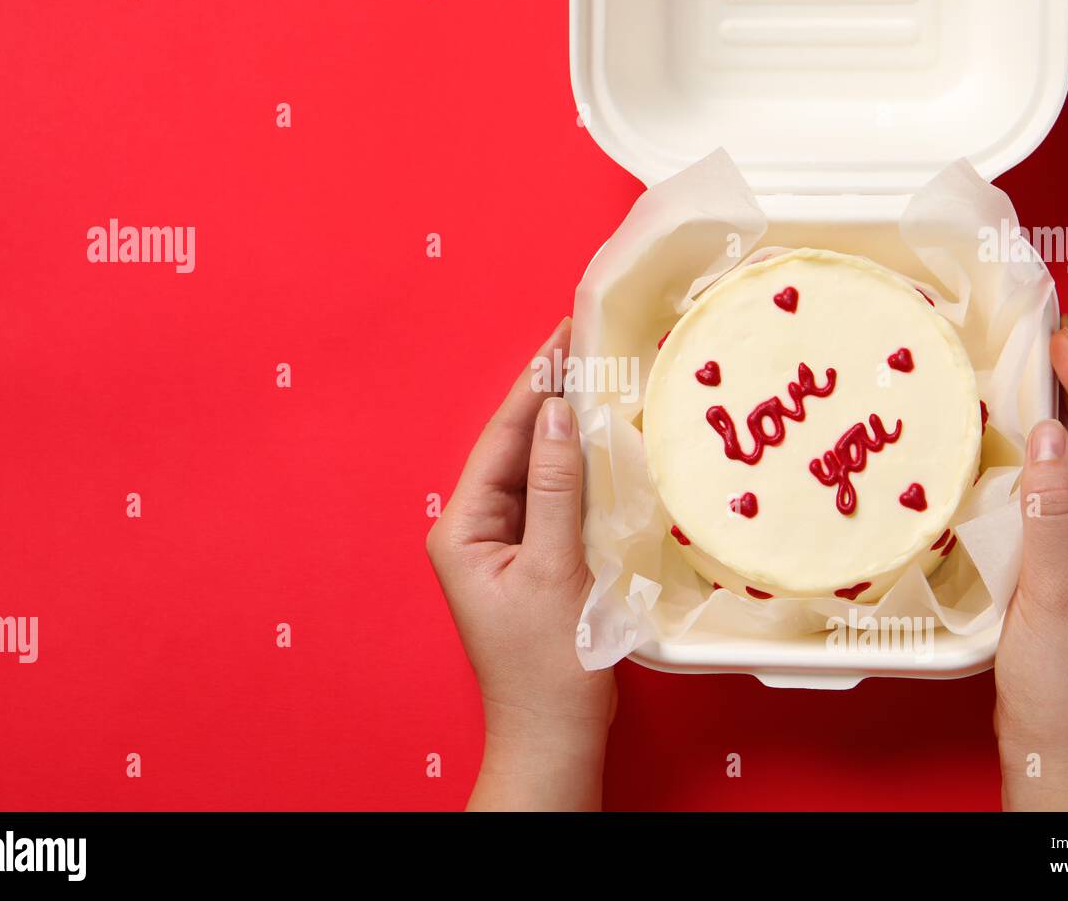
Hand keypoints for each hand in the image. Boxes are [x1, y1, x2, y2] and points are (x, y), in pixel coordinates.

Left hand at [426, 316, 614, 810]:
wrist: (554, 733)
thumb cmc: (548, 664)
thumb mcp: (555, 569)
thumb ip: (558, 489)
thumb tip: (558, 414)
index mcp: (464, 528)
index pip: (503, 440)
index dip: (535, 384)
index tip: (563, 335)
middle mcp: (476, 529)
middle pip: (516, 448)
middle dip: (550, 396)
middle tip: (587, 343)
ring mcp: (504, 544)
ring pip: (537, 470)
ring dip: (567, 429)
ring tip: (599, 375)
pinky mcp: (532, 558)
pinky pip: (554, 498)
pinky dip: (578, 469)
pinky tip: (603, 441)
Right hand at [995, 316, 1067, 809]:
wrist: (1055, 754)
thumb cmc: (1064, 690)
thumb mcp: (1052, 596)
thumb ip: (1049, 513)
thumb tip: (1050, 440)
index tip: (1064, 344)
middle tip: (1040, 351)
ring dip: (1051, 444)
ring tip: (1018, 392)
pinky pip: (1060, 515)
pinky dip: (1035, 486)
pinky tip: (1008, 463)